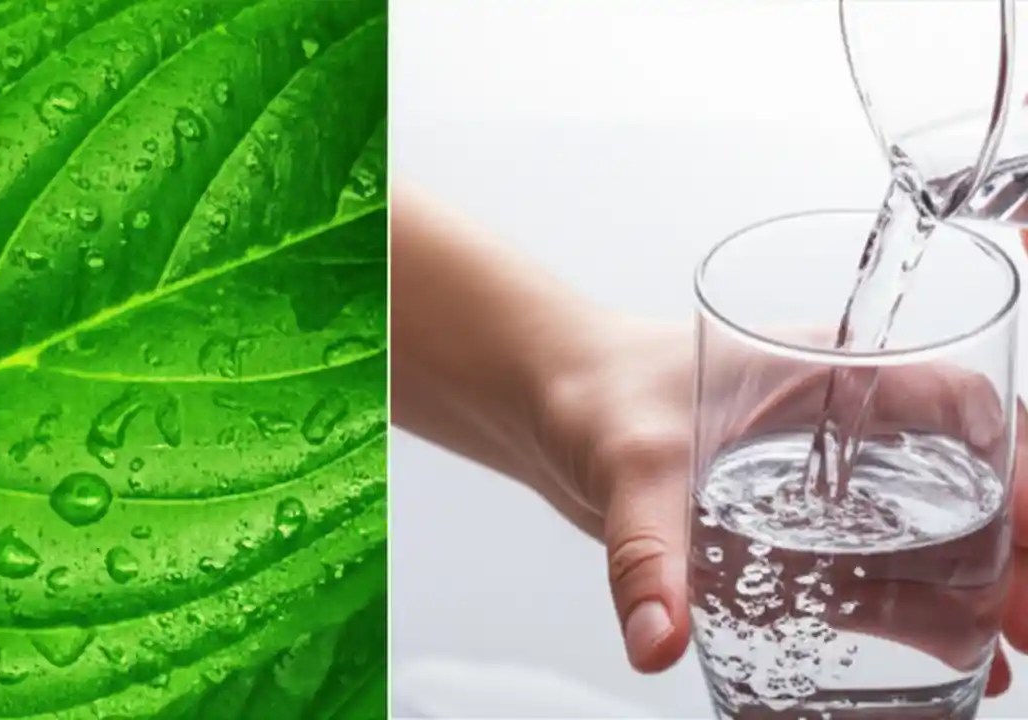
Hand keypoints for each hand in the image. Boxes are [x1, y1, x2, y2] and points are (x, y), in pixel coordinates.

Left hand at [526, 319, 1026, 696]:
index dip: (1013, 465)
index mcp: (827, 370)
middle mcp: (843, 424)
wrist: (555, 404)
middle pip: (965, 478)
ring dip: (977, 587)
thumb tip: (658, 641)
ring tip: (1002, 657)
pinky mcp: (798, 524)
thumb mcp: (627, 465)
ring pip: (934, 529)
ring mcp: (826, 478)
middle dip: (1009, 548)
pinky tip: (957, 657)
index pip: (957, 406)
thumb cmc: (599, 392)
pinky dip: (924, 606)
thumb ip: (645, 552)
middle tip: (1024, 623)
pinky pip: (882, 565)